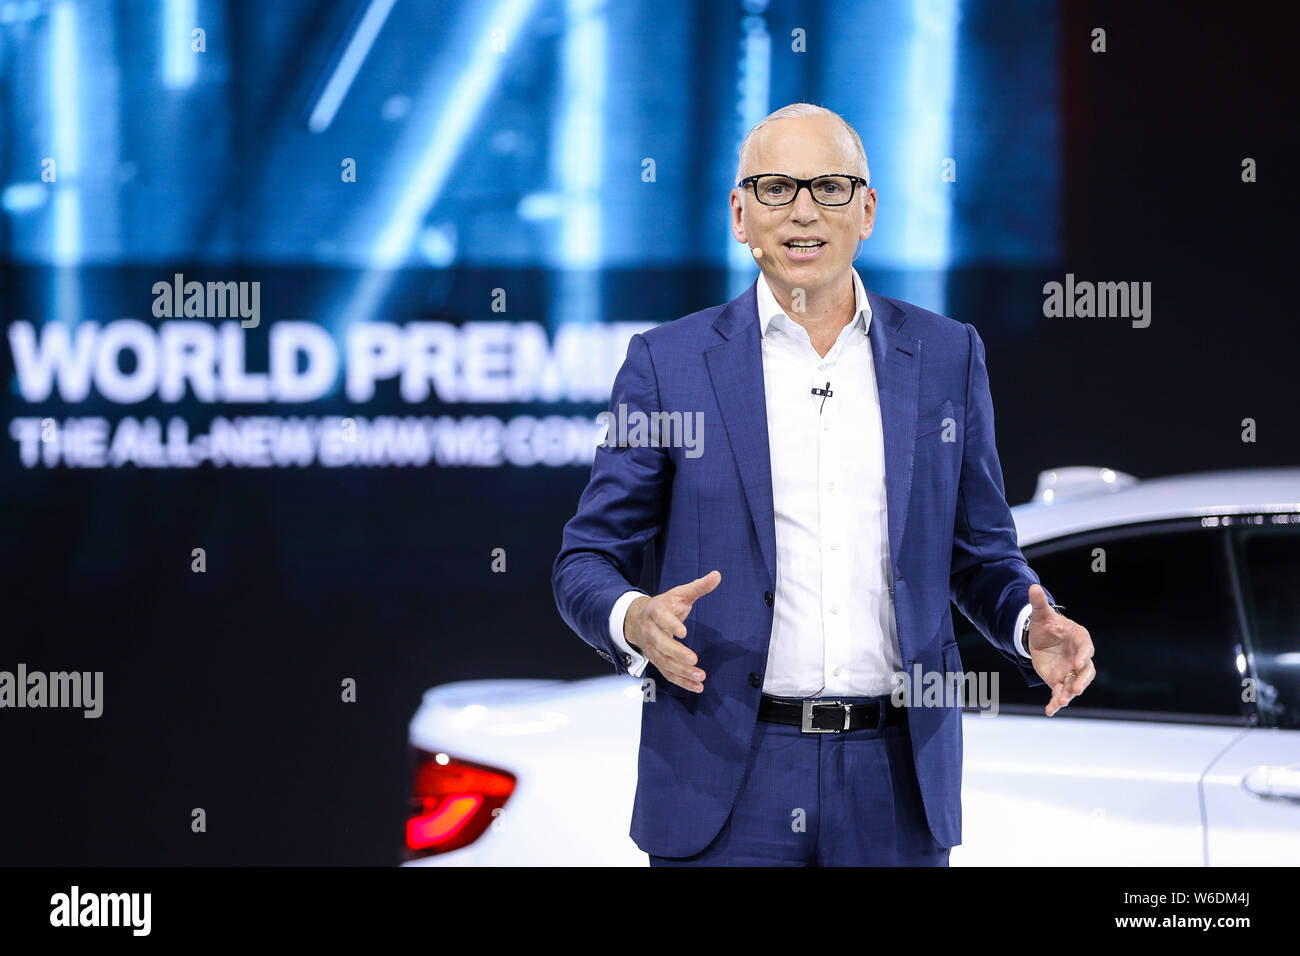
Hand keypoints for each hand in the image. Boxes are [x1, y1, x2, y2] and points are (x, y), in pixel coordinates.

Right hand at [625, 570, 721, 693]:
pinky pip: (667, 673)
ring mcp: (652, 648)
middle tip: (693, 659)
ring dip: (682, 671)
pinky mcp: (656, 660)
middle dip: (676, 653)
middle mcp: (650, 632)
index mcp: (655, 612)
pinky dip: (681, 682)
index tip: (683, 632)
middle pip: (661, 644)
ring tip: (700, 676)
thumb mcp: (679, 593)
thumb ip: (698, 587)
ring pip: (664, 662)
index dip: (671, 625)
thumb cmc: (663, 605)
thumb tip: (717, 575)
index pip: (662, 619)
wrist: (637, 619)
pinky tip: (697, 686)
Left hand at [1026, 583, 1094, 715]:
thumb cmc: (1046, 625)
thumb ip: (1039, 603)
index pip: (1085, 647)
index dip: (1083, 654)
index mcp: (1079, 638)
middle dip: (1081, 681)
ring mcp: (1070, 671)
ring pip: (1074, 684)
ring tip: (1062, 702)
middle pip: (1086, 671)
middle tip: (1076, 689)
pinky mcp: (1059, 681)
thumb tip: (1032, 587)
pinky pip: (1059, 693)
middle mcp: (1079, 657)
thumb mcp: (1041, 615)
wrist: (1040, 639)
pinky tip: (1050, 711)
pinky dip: (1055, 702)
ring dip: (1069, 694)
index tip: (1078, 661)